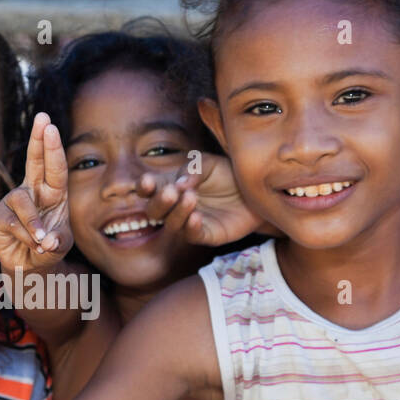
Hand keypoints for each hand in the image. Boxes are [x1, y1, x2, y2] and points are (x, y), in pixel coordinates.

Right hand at [0, 112, 72, 272]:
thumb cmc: (49, 246)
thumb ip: (58, 241)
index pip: (55, 167)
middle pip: (35, 161)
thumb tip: (47, 240)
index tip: (51, 127)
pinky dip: (25, 236)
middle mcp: (34, 190)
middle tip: (43, 118)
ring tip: (41, 241)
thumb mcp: (61, 244)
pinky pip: (13, 222)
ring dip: (35, 224)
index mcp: (53, 191)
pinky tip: (31, 244)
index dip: (53, 147)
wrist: (31, 264)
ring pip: (24, 203)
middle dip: (38, 140)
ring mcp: (15, 201)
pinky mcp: (0, 215)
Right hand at [139, 152, 277, 244]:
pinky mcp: (207, 235)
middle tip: (171, 192)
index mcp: (172, 186)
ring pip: (172, 224)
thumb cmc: (229, 174)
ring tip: (191, 198)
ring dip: (177, 212)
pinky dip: (191, 227)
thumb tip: (179, 183)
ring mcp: (189, 222)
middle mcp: (176, 207)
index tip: (147, 182)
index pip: (150, 190)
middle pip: (154, 212)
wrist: (256, 190)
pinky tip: (196, 217)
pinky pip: (193, 236)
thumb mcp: (210, 163)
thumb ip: (193, 169)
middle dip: (159, 202)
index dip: (144, 187)